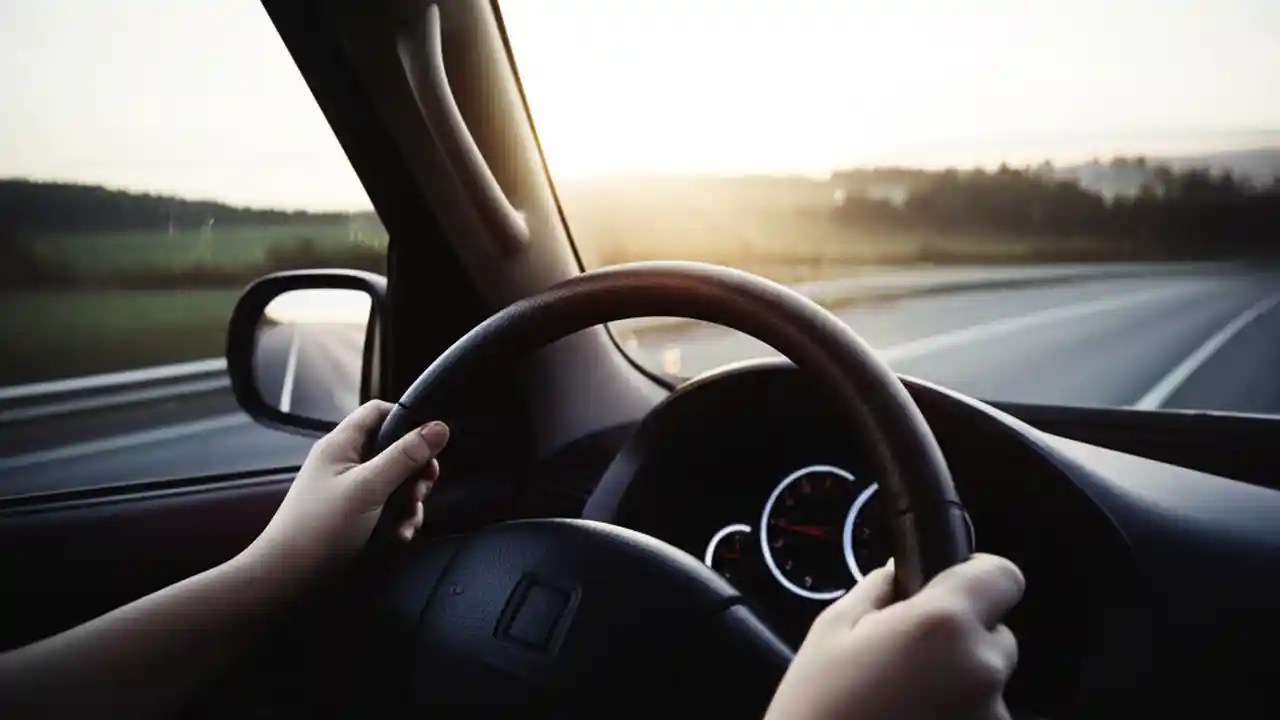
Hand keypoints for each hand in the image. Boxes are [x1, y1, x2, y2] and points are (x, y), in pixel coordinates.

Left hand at [242, 400, 449, 586]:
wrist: (287, 578)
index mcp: (341, 444)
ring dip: (410, 500)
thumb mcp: (368, 487)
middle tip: (424, 489)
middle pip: (394, 449)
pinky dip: (399, 518)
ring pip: (395, 481)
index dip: (407, 419)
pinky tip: (402, 535)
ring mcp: (350, 489)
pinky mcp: (355, 514)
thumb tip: (440, 427)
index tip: (431, 443)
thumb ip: (404, 456)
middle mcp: (346, 462)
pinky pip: (387, 506)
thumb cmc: (322, 527)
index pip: (378, 412)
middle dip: (416, 470)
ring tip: (411, 520)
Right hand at [765, 554, 1023, 719]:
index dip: (976, 577)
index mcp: (944, 623)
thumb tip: (902, 573)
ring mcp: (991, 716)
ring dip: (958, 683)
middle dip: (961, 638)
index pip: (1003, 576)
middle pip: (995, 635)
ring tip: (903, 699)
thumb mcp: (832, 630)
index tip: (945, 589)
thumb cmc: (819, 705)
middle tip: (906, 657)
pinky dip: (957, 715)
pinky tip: (913, 719)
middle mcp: (982, 668)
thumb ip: (879, 590)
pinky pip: (980, 715)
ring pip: (986, 681)